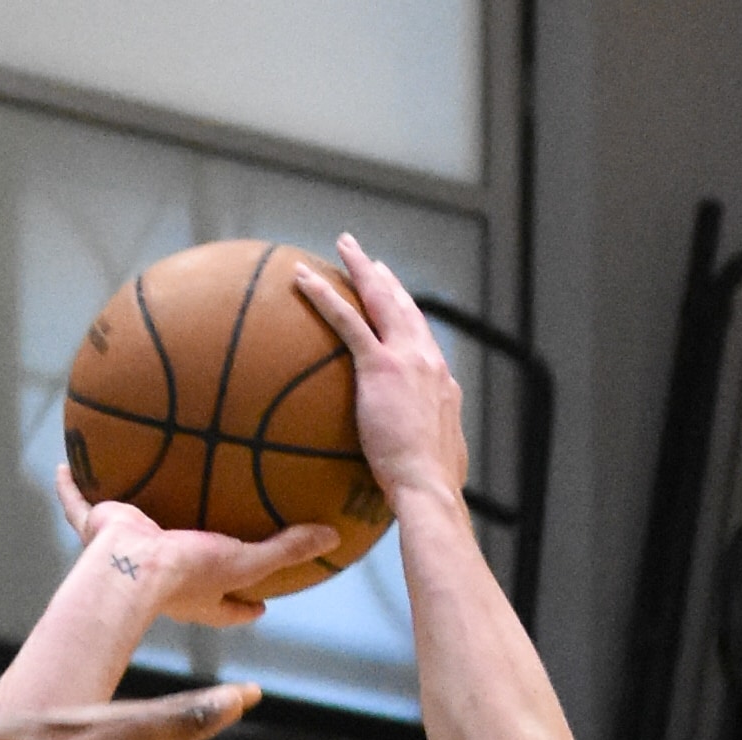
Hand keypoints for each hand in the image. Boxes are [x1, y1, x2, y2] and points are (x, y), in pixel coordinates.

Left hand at [9, 681, 260, 739]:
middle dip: (188, 720)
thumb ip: (181, 722)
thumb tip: (234, 699)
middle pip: (157, 724)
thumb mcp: (134, 739)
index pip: (187, 709)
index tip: (251, 692)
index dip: (221, 703)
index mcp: (130, 723)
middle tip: (214, 713)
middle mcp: (106, 734)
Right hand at [57, 465, 336, 627]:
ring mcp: (125, 553)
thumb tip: (334, 538)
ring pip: (130, 535)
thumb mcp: (244, 562)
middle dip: (192, 559)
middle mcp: (160, 579)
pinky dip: (70, 487)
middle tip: (210, 544)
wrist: (130, 568)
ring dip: (129, 517)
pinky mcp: (95, 530)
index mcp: (196, 597)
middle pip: (181, 569)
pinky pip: (78, 504)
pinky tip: (64, 464)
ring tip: (139, 494)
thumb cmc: (186, 574)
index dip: (245, 607)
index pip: (227, 608)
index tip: (263, 605)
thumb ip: (286, 550)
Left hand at [291, 234, 467, 504]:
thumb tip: (405, 470)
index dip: (408, 316)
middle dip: (386, 279)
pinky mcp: (381, 367)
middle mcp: (429, 360)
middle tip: (370, 260)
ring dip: (361, 269)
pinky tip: (301, 278)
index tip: (396, 299)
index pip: (421, 339)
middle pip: (405, 307)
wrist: (427, 487)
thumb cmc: (426, 490)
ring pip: (381, 300)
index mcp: (440, 382)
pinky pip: (346, 321)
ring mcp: (407, 359)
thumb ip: (414, 453)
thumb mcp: (429, 466)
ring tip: (343, 247)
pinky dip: (324, 295)